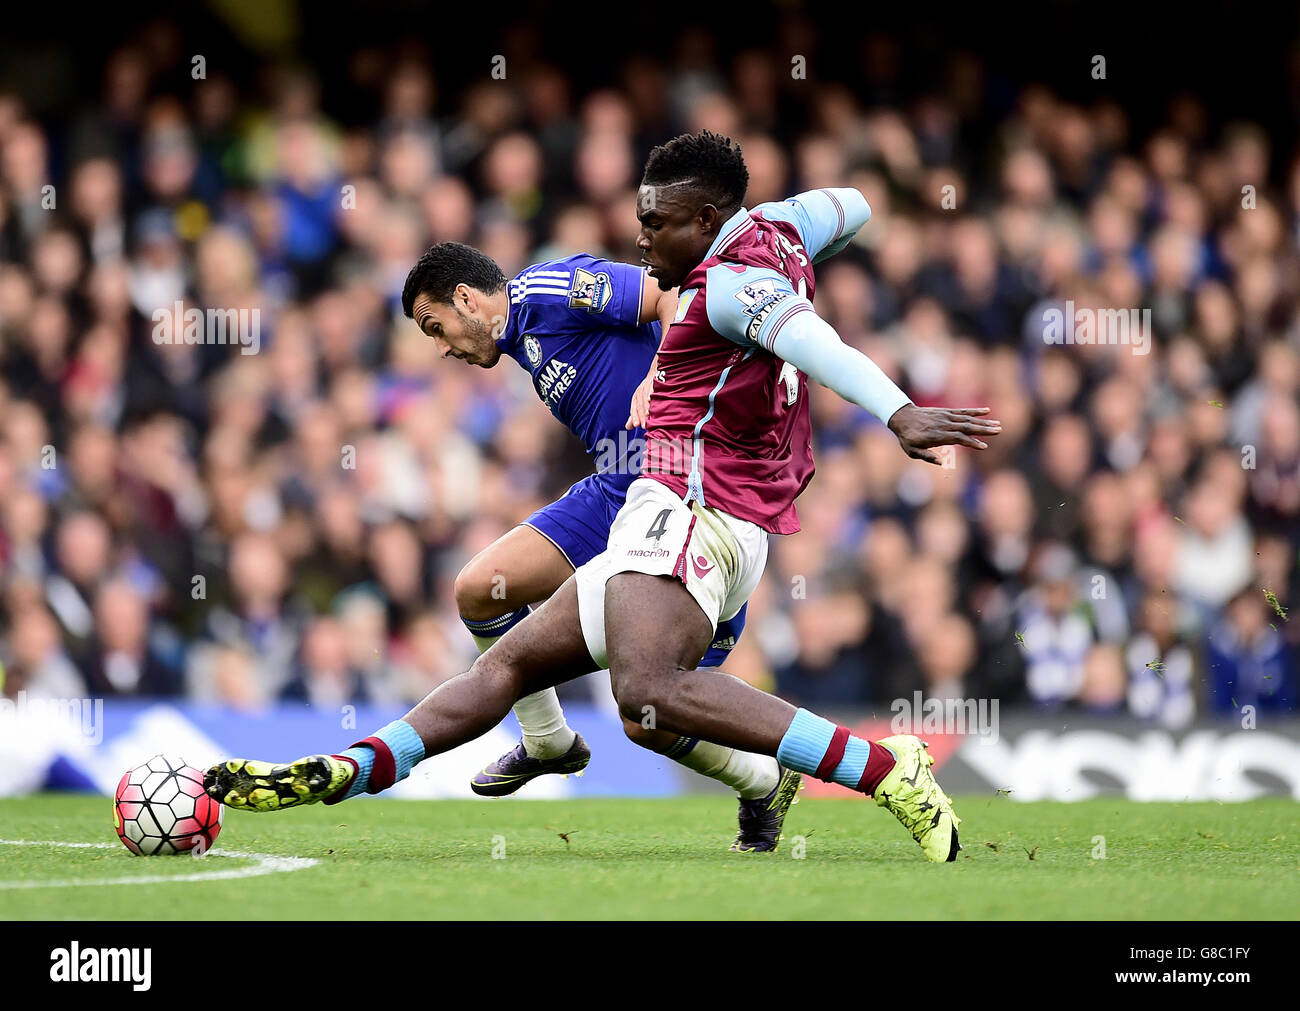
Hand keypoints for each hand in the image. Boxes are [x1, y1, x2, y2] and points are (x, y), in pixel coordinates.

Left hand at [626, 371, 654, 428]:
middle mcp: (640, 392)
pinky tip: (650, 398)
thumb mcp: (640, 402)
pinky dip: (650, 392)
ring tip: (648, 415)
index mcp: (636, 398)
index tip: (637, 425)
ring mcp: (646, 386)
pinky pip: (651, 386)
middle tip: (644, 425)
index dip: (635, 417)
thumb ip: (635, 415)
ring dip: (645, 406)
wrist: (655, 373)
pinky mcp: (653, 380)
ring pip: (644, 397)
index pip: (634, 409)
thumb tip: (628, 427)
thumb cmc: (647, 391)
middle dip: (641, 415)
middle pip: (639, 405)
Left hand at [887, 404, 1001, 464]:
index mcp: (937, 435)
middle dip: (983, 429)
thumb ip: (926, 456)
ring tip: (998, 424)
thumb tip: (941, 462)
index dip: (971, 442)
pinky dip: (975, 411)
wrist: (902, 416)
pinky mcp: (946, 412)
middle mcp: (944, 425)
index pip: (958, 438)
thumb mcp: (911, 451)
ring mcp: (946, 416)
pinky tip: (987, 411)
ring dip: (983, 421)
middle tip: (998, 431)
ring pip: (967, 419)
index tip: (984, 446)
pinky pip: (963, 411)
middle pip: (966, 427)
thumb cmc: (907, 437)